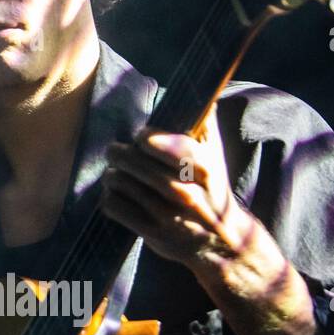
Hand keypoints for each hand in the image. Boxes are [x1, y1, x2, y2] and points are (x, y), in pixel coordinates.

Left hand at [101, 107, 330, 334]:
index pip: (171, 148)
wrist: (223, 242)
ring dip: (113, 175)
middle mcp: (188, 194)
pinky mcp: (155, 235)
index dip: (150, 139)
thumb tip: (202, 92)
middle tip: (114, 151)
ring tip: (114, 172)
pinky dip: (110, 198)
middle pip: (140, 165)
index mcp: (204, 171)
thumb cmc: (213, 190)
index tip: (141, 137)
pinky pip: (118, 209)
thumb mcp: (216, 158)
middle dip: (121, 155)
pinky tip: (113, 193)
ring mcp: (170, 216)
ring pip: (125, 185)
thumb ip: (206, 125)